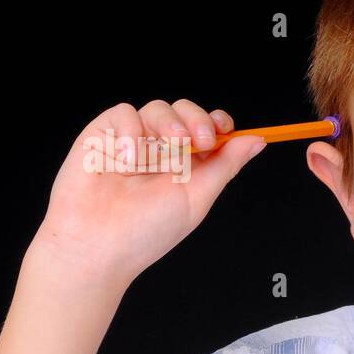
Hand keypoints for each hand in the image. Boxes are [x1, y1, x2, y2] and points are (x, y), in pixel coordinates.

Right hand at [29, 100, 266, 287]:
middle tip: (199, 142)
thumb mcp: (197, 197)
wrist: (96, 245)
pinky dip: (131, 133)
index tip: (223, 129)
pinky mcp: (103, 135)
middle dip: (197, 120)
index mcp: (187, 166)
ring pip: (158, 108)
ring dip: (167, 126)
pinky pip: (124, 113)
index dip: (218, 123)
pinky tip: (128, 162)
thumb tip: (257, 141)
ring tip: (161, 156)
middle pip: (186, 111)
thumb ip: (225, 165)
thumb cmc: (146, 231)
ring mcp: (132, 141)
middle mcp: (161, 151)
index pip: (209, 129)